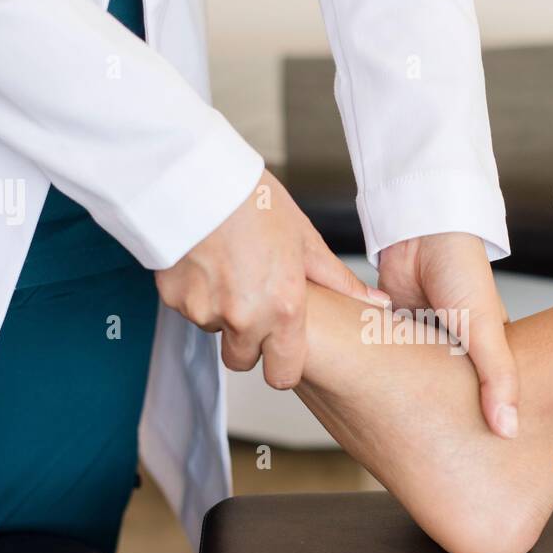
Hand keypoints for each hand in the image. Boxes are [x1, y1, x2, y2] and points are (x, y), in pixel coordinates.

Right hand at [156, 170, 385, 388]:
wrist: (198, 176)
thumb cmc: (253, 202)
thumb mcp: (305, 241)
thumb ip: (338, 281)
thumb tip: (376, 303)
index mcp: (283, 308)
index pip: (282, 376)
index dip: (281, 365)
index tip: (282, 349)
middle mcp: (244, 318)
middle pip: (242, 360)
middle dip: (247, 342)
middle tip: (253, 301)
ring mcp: (205, 311)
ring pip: (215, 330)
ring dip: (221, 313)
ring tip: (229, 269)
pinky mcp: (175, 300)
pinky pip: (189, 310)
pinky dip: (197, 294)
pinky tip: (206, 262)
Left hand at [378, 232, 518, 438]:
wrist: (417, 228)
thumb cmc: (460, 266)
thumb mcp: (484, 330)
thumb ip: (496, 380)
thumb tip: (507, 430)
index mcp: (486, 347)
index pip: (487, 395)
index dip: (482, 422)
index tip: (477, 455)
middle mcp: (454, 344)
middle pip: (448, 390)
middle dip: (442, 416)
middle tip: (436, 455)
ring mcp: (421, 337)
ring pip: (413, 377)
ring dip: (406, 394)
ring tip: (401, 434)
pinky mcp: (391, 327)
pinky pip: (385, 357)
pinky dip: (381, 372)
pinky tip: (374, 398)